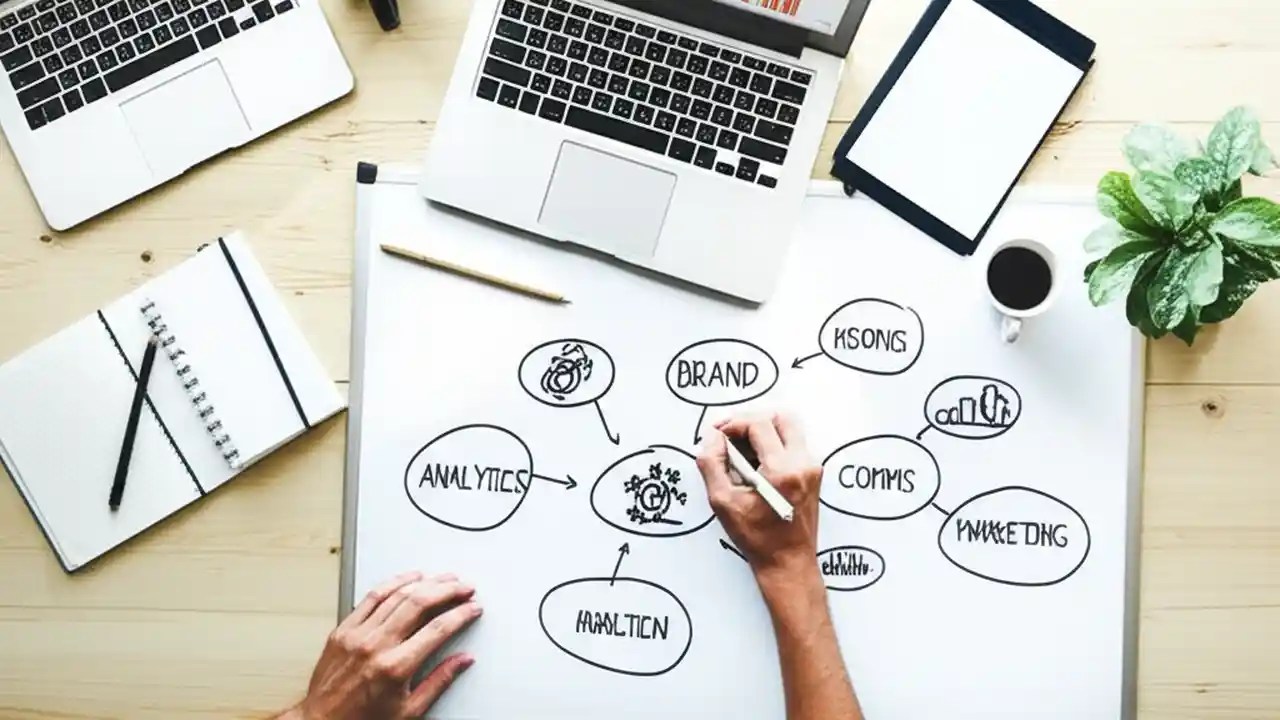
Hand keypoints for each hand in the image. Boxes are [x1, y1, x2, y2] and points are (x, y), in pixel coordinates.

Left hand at [279, 571, 481, 719]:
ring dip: (424, 582)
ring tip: (443, 578)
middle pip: (419, 604)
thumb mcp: (409, 710)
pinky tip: (408, 578)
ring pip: (396, 595)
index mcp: (395, 668)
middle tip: (464, 587)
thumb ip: (440, 681)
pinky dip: (392, 583)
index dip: (461, 614)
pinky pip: (370, 598)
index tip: (473, 607)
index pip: (438, 629)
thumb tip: (463, 660)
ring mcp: (357, 635)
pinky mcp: (343, 630)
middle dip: (447, 590)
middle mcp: (376, 646)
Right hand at [697, 413, 822, 584]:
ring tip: (742, 454)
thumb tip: (711, 436)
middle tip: (731, 435)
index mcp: (782, 470)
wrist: (788, 562)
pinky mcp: (813, 473)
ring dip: (763, 432)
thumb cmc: (757, 538)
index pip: (759, 424)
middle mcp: (803, 464)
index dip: (734, 423)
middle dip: (752, 420)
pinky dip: (772, 446)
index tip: (718, 434)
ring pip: (788, 429)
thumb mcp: (723, 502)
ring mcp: (812, 468)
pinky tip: (755, 466)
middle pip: (781, 417)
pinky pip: (792, 445)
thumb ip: (712, 464)